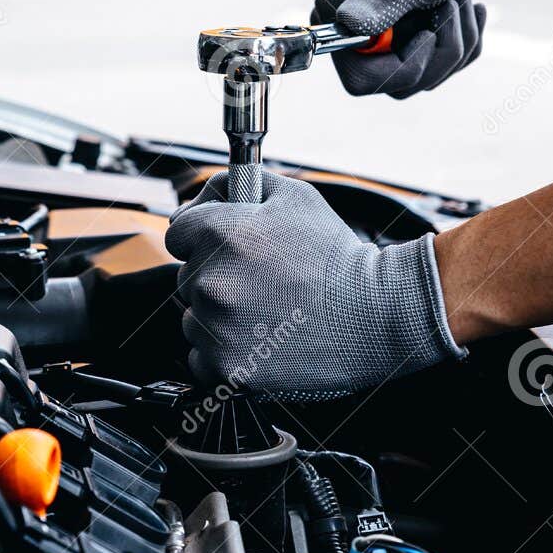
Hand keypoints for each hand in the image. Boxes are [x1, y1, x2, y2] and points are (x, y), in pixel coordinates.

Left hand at [165, 171, 464, 398]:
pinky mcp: (226, 368)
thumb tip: (205, 194)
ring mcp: (216, 329)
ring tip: (268, 312)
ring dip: (219, 316)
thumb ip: (239, 184)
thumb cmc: (336, 256)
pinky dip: (223, 352)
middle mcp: (211, 281)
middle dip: (216, 276)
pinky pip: (202, 357)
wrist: (374, 314)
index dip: (202, 237)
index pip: (178, 233)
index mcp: (221, 234)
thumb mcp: (294, 197)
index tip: (225, 248)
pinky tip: (261, 339)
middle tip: (262, 282)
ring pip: (194, 318)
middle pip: (187, 277)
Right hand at [313, 0, 487, 97]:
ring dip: (458, 42)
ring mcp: (381, 45)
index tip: (428, 32)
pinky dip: (465, 41)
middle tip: (452, 3)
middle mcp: (352, 38)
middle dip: (439, 52)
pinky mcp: (407, 45)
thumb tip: (349, 25)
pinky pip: (442, 68)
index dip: (403, 67)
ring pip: (425, 79)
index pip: (362, 81)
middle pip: (399, 85)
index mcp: (338, 20)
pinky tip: (468, 9)